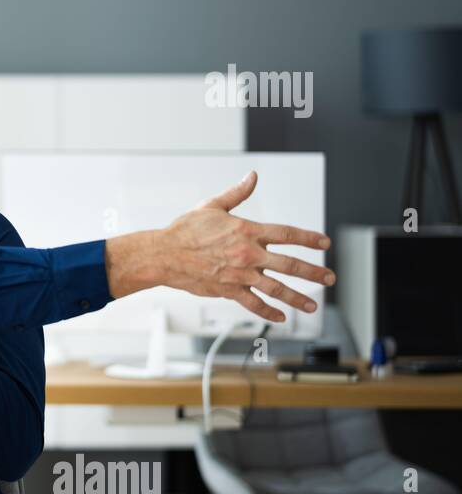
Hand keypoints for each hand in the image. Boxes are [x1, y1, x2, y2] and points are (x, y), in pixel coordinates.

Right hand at [106, 171, 334, 322]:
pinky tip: (280, 316)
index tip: (325, 244)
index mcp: (247, 231)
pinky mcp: (228, 290)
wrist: (164, 254)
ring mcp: (240, 274)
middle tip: (329, 278)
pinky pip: (253, 303)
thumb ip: (237, 193)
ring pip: (276, 288)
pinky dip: (268, 311)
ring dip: (298, 298)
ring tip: (313, 305)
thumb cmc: (184, 231)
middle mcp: (248, 253)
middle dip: (314, 272)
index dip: (309, 238)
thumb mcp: (212, 206)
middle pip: (290, 264)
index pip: (287, 234)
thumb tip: (252, 177)